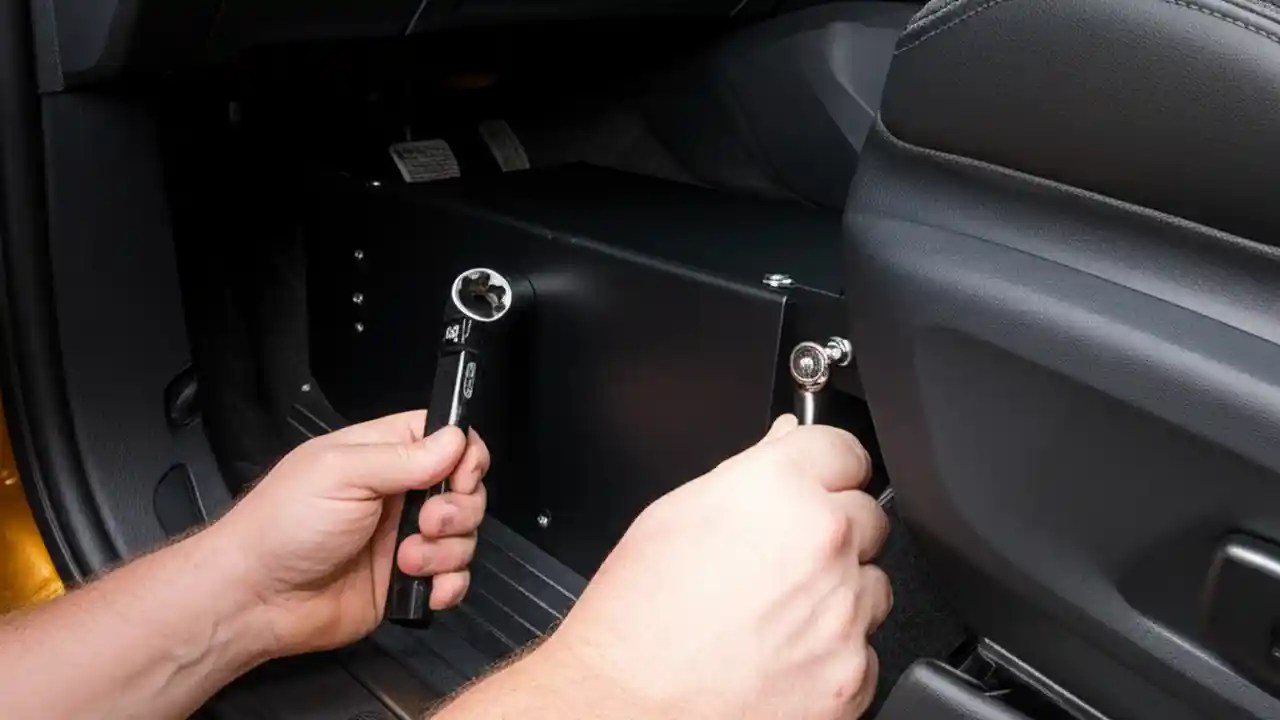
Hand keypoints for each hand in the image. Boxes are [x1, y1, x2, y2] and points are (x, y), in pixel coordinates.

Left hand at [208, 411, 488, 657]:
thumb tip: (457, 440)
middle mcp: (399, 494)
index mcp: (383, 455)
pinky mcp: (407, 582)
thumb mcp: (341, 473)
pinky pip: (453, 579)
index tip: (460, 477)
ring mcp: (405, 539)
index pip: (447, 438)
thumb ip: (404, 456)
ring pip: (464, 536)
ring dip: (447, 551)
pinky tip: (424, 589)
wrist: (256, 598)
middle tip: (426, 522)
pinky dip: (449, 585)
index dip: (465, 455)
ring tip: (406, 561)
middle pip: (466, 490)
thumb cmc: (284, 525)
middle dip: (459, 509)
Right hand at [537, 415, 890, 718]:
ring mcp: (844, 612)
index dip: (825, 468)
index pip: (844, 449)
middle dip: (834, 532)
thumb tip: (785, 445)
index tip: (818, 482)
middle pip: (866, 516)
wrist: (628, 707)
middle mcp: (822, 543)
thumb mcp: (675, 516)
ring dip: (838, 593)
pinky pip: (865, 649)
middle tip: (779, 561)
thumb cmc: (635, 619)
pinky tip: (781, 655)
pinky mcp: (853, 673)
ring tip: (773, 615)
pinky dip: (833, 653)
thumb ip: (748, 473)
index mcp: (777, 490)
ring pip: (871, 584)